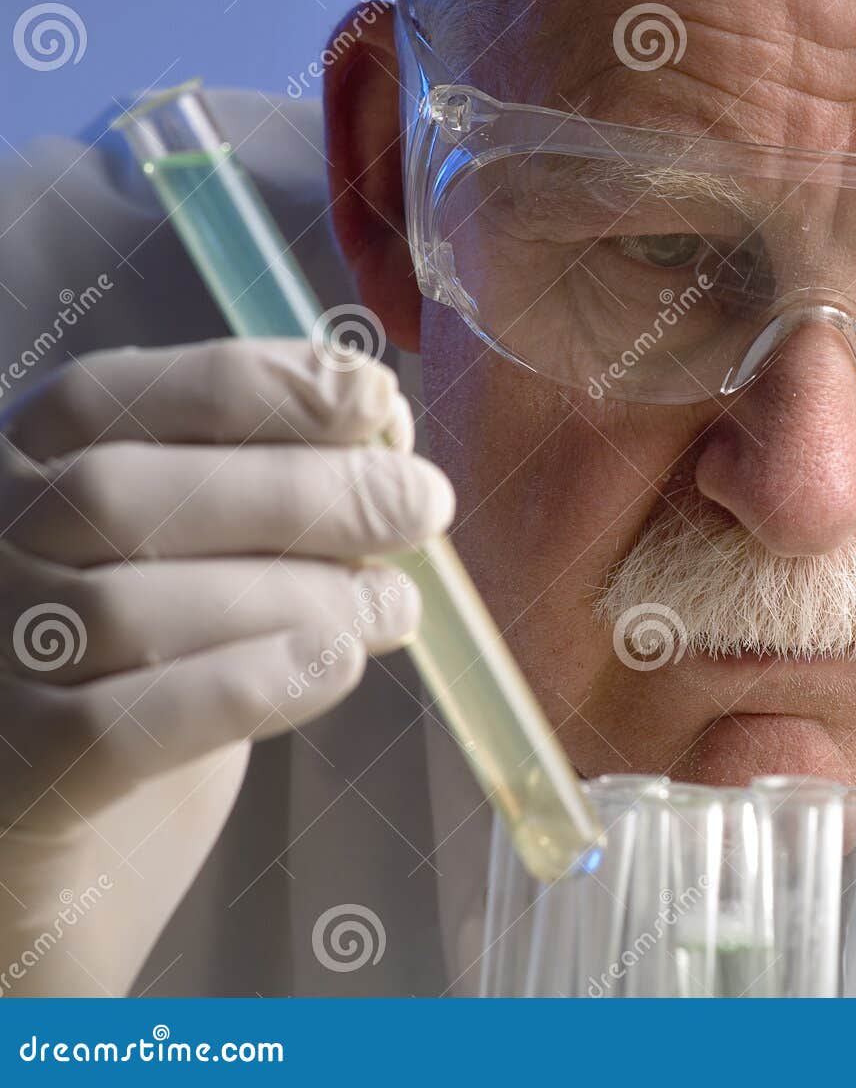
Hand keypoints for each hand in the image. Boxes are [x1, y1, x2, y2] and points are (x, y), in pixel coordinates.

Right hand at [0, 339, 452, 993]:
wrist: (63, 860)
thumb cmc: (145, 683)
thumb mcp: (198, 566)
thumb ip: (266, 497)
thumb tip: (384, 430)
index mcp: (14, 476)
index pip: (110, 396)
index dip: (251, 388)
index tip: (375, 397)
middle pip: (122, 495)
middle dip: (299, 490)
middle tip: (422, 504)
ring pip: (128, 608)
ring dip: (296, 594)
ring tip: (394, 605)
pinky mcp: (10, 777)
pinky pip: (118, 727)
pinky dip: (242, 688)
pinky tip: (333, 668)